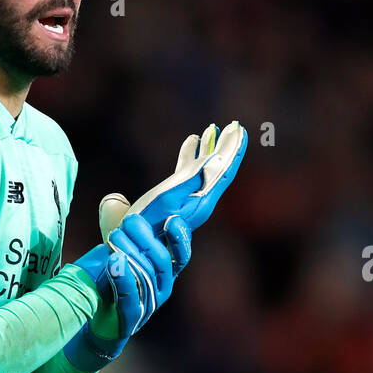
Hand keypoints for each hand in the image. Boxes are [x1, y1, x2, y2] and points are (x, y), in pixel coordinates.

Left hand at [67, 213, 190, 369]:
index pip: (180, 255)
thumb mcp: (119, 254)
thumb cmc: (110, 282)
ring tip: (115, 237)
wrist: (94, 319)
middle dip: (147, 238)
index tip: (171, 220)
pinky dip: (123, 278)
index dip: (180, 238)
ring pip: (145, 276)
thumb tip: (115, 201)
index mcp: (165, 273)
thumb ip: (124, 234)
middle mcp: (161, 288)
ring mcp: (148, 305)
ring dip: (130, 253)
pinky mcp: (130, 319)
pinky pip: (130, 298)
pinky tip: (114, 261)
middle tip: (130, 220)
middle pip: (161, 261)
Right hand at [99, 120, 246, 240]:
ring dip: (209, 147)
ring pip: (203, 166)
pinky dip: (190, 154)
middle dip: (225, 145)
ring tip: (214, 128)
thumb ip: (193, 179)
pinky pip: (187, 170)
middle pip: (218, 167)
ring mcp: (187, 197)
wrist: (133, 248)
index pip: (224, 170)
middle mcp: (198, 198)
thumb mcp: (170, 199)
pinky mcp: (173, 196)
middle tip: (234, 125)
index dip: (233, 150)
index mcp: (202, 199)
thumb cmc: (147, 224)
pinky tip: (192, 141)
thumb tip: (216, 159)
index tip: (240, 130)